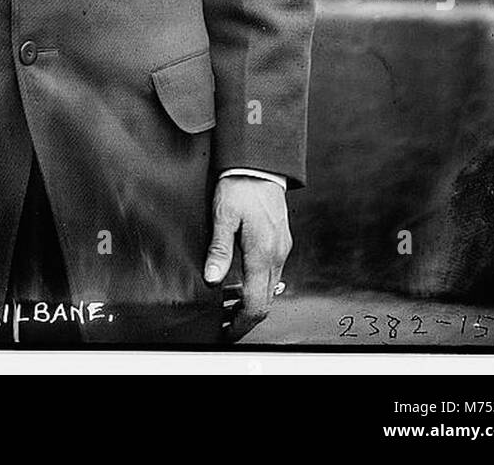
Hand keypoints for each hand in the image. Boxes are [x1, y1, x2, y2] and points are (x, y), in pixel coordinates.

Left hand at [203, 176, 291, 339]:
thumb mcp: (223, 216)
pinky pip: (272, 273)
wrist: (260, 163)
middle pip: (265, 301)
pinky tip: (240, 280)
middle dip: (246, 317)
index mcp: (262, 253)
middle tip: (224, 322)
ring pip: (270, 288)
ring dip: (252, 301)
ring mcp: (282, 248)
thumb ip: (219, 250)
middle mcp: (277, 255)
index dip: (241, 324)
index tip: (227, 331)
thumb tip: (212, 279)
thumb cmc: (241, 185)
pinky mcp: (281, 241)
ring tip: (228, 304)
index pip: (256, 304)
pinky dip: (258, 284)